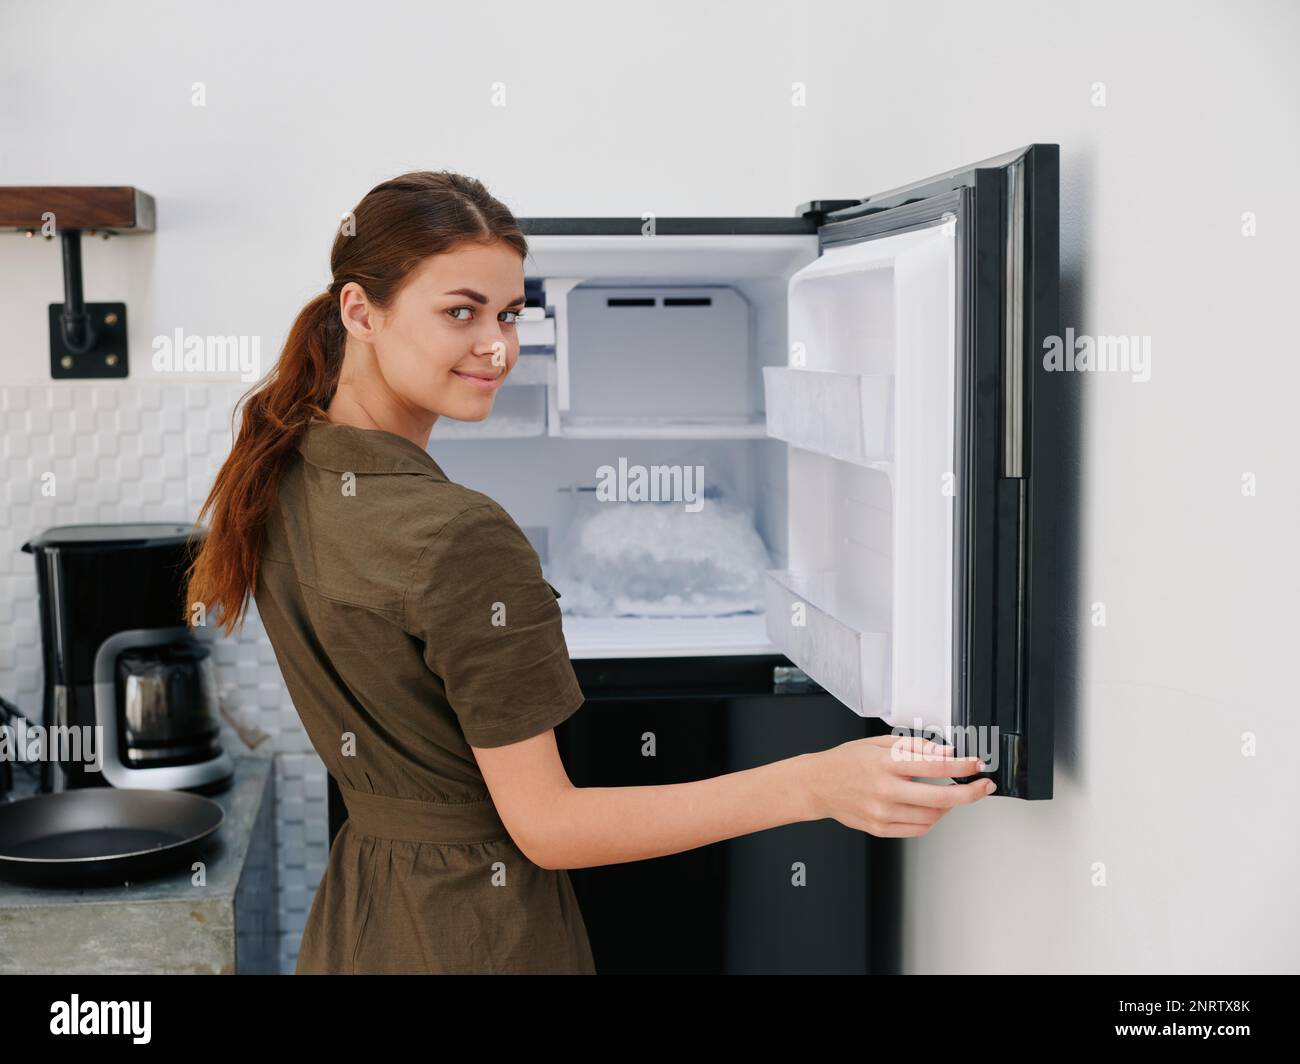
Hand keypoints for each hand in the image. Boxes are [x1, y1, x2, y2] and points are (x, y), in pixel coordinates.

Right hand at [806, 735, 994, 836]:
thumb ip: (914, 747)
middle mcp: (885, 790)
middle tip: (984, 786)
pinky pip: (918, 829)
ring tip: (951, 794)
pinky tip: (932, 808)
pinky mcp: (880, 828)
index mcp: (885, 763)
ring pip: (932, 816)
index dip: (962, 766)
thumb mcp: (878, 742)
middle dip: (970, 793)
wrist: (818, 785)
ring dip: (950, 806)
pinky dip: (932, 819)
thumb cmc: (846, 761)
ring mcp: (882, 813)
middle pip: (940, 797)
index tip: (977, 764)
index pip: (934, 765)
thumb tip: (945, 753)